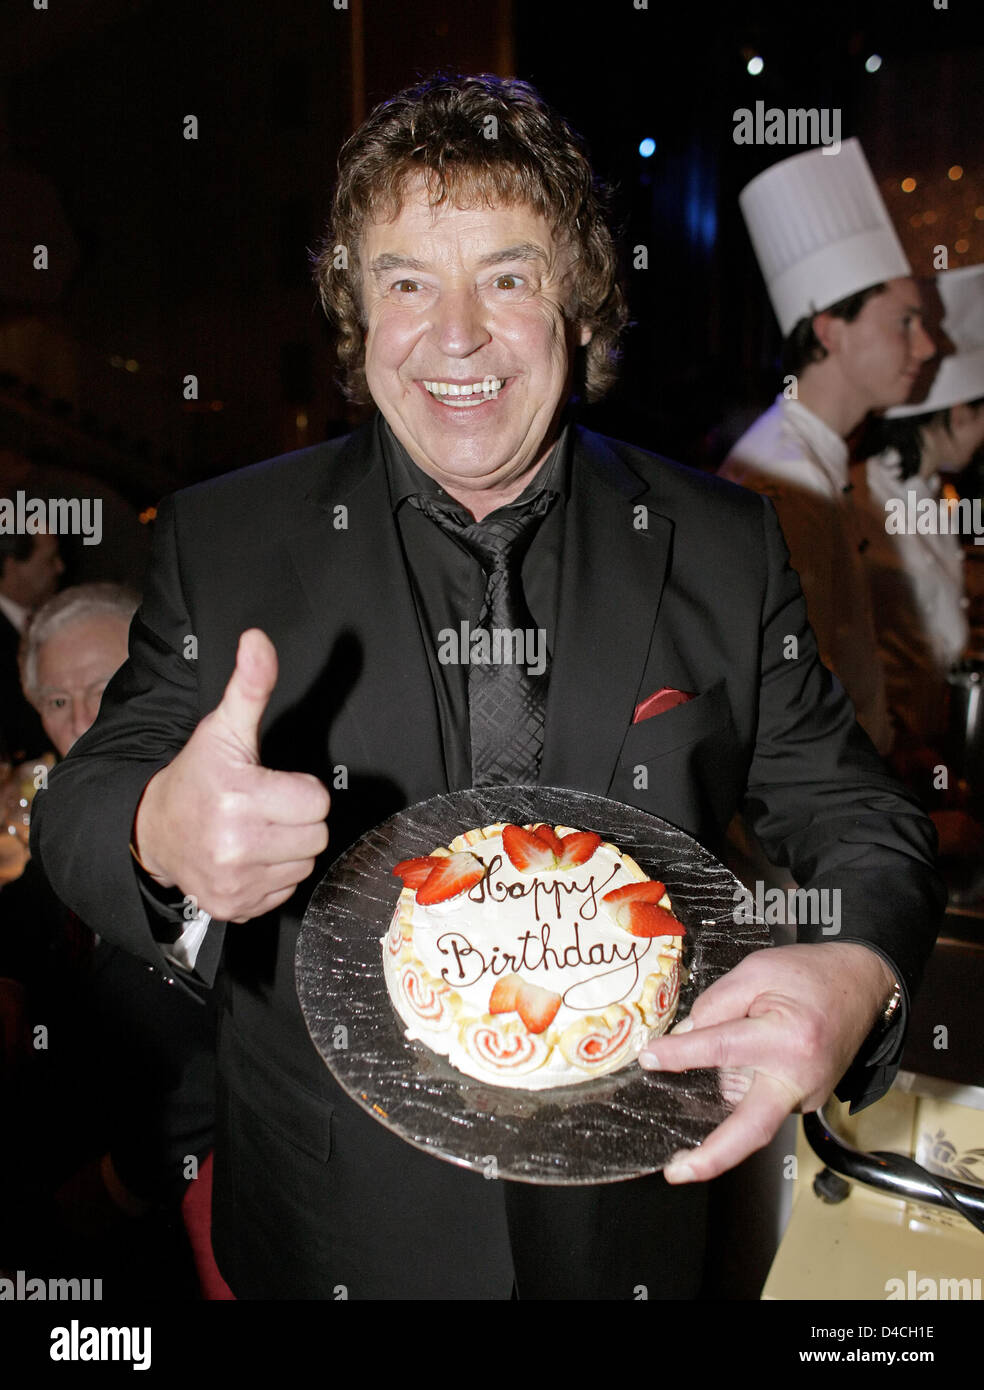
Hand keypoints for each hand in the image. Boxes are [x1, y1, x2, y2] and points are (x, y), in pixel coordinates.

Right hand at [132, 629, 329, 921]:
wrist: (152, 832)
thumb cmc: (196, 778)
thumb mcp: (222, 729)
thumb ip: (249, 686)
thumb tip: (258, 640)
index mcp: (238, 798)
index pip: (316, 800)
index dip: (299, 790)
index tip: (271, 785)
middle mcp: (236, 845)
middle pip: (316, 834)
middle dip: (298, 819)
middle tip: (267, 808)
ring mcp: (235, 882)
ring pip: (305, 863)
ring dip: (290, 848)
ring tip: (258, 830)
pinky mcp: (236, 906)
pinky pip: (286, 891)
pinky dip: (274, 875)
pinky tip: (250, 856)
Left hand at [638, 942, 896, 1182]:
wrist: (863, 986)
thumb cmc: (811, 975)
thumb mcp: (757, 971)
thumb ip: (716, 1004)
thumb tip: (684, 1037)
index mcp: (786, 1039)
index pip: (720, 1049)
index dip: (679, 1054)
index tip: (648, 1058)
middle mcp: (799, 1077)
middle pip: (752, 1130)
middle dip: (712, 1158)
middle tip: (675, 1172)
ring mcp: (806, 1096)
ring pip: (750, 1114)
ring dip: (719, 1117)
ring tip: (686, 1107)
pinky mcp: (805, 1101)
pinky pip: (761, 1103)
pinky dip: (738, 1097)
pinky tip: (721, 1082)